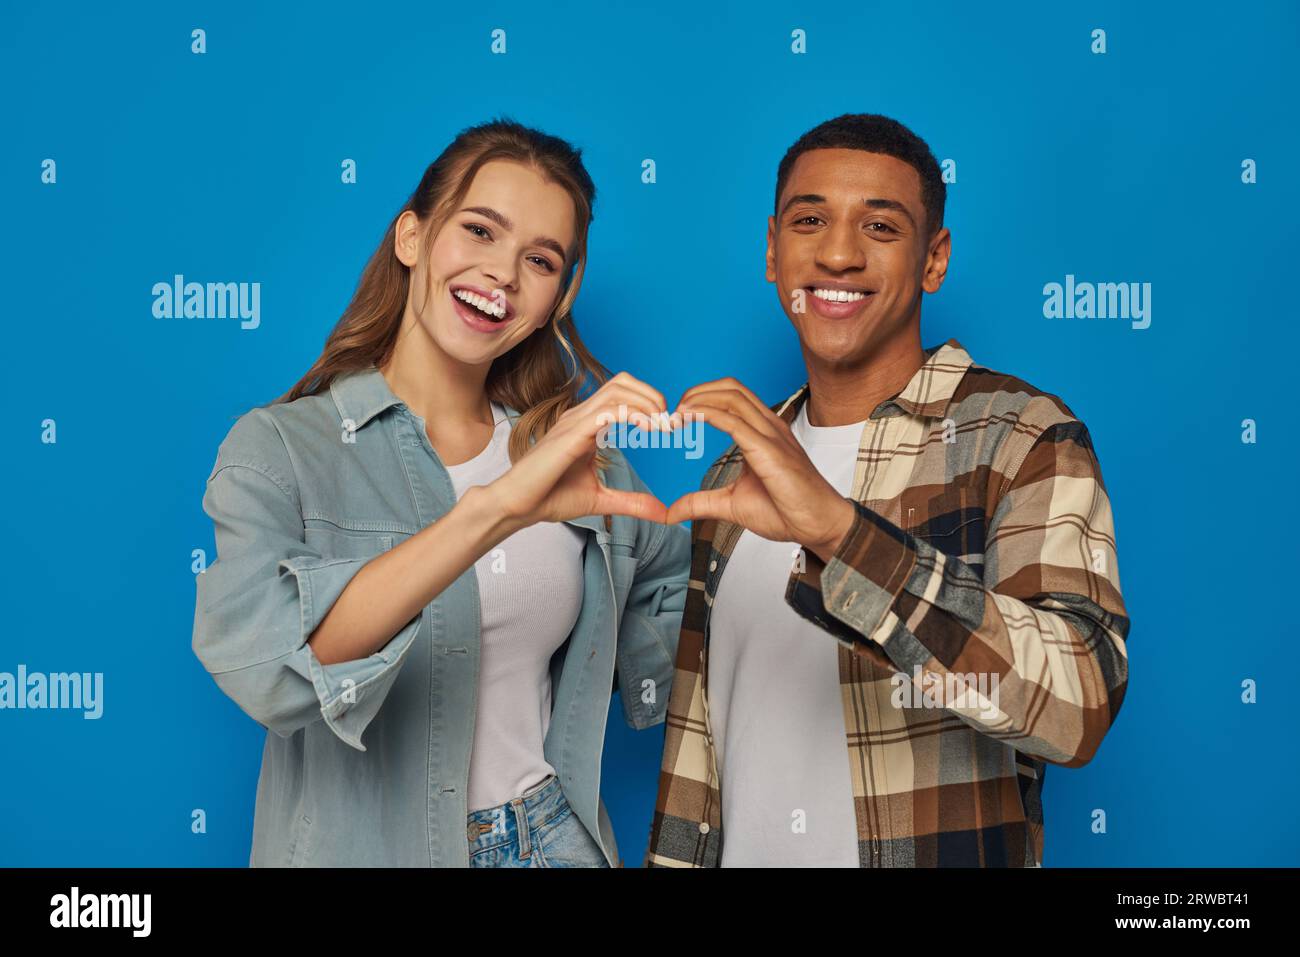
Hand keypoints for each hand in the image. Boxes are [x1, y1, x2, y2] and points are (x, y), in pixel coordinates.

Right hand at [486, 372, 678, 530]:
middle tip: (670, 422)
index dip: (650, 402)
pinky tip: (647, 430)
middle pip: (622, 382)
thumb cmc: (549, 498)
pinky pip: (606, 411)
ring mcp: (573, 422)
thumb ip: (632, 502)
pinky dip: (633, 415)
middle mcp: (580, 416)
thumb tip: (661, 512)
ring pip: (617, 390)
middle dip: (652, 395)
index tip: (669, 426)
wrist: (517, 507)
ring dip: (647, 403)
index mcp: (586, 424)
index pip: (622, 393)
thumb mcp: (601, 500)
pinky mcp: (570, 435)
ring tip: (661, 426)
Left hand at [666, 378, 855, 561]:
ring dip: (699, 398)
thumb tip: (669, 512)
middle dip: (697, 391)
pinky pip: (736, 422)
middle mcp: (768, 427)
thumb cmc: (787, 512)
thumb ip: (700, 503)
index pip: (731, 398)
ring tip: (677, 414)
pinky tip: (689, 418)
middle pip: (731, 388)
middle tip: (671, 411)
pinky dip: (708, 414)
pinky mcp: (770, 451)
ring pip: (733, 396)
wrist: (819, 526)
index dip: (702, 398)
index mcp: (762, 434)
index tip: (676, 417)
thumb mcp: (731, 505)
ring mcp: (771, 435)